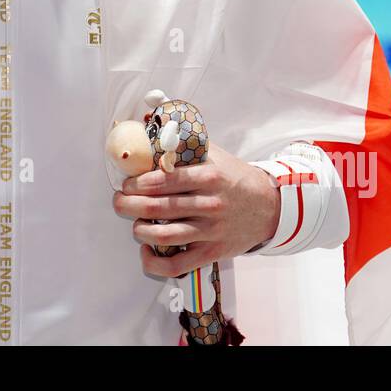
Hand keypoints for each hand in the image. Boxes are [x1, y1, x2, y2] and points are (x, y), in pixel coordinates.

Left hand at [111, 142, 280, 278]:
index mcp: (208, 177)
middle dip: (129, 205)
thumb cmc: (234, 179)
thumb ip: (184, 144)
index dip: (137, 183)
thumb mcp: (214, 155)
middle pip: (158, 208)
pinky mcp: (212, 253)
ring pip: (164, 236)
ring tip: (135, 223)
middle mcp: (210, 204)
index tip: (127, 184)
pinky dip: (155, 262)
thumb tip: (148, 125)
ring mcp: (211, 231)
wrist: (270, 207)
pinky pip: (177, 265)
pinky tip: (147, 250)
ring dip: (140, 230)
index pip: (163, 180)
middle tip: (120, 201)